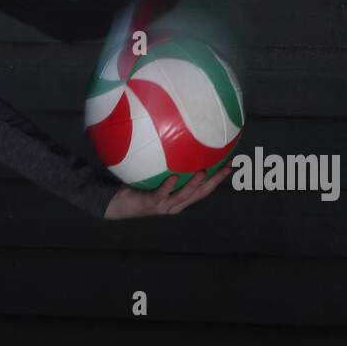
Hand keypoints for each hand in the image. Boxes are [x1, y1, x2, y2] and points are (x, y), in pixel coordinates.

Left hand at [103, 165, 231, 219]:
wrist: (116, 204)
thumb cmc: (136, 187)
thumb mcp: (154, 175)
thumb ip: (165, 164)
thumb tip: (173, 140)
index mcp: (180, 199)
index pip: (204, 188)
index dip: (218, 178)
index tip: (230, 164)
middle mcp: (175, 204)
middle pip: (200, 193)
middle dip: (214, 180)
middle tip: (227, 167)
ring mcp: (163, 205)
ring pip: (184, 195)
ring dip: (195, 184)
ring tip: (204, 171)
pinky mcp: (150, 204)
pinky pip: (161, 194)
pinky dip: (168, 186)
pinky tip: (174, 176)